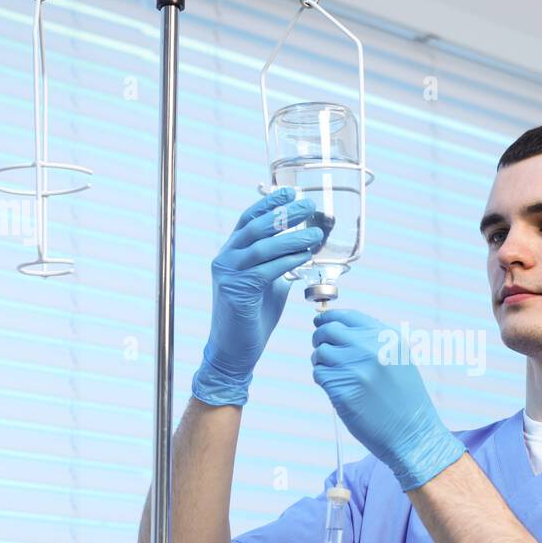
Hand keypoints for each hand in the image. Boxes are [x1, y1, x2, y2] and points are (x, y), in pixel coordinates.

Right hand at [191, 188, 324, 405]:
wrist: (234, 350)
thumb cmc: (252, 317)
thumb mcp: (267, 283)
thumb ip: (278, 264)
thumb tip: (302, 248)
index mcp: (231, 252)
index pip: (249, 219)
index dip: (269, 203)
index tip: (290, 191)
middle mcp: (226, 258)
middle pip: (256, 226)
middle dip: (284, 214)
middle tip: (308, 206)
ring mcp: (228, 274)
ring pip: (262, 246)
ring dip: (292, 238)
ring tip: (316, 233)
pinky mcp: (237, 290)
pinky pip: (266, 269)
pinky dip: (287, 260)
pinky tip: (304, 256)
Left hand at [311, 309, 465, 491]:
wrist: (412, 432)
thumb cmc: (405, 398)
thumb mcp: (399, 358)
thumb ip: (372, 341)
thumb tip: (338, 327)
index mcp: (386, 337)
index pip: (348, 316)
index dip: (330, 317)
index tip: (322, 323)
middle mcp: (370, 348)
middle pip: (328, 330)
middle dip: (320, 338)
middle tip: (323, 350)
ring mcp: (355, 368)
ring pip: (320, 353)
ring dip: (321, 363)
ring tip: (337, 376)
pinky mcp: (342, 389)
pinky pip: (319, 374)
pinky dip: (323, 380)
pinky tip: (338, 389)